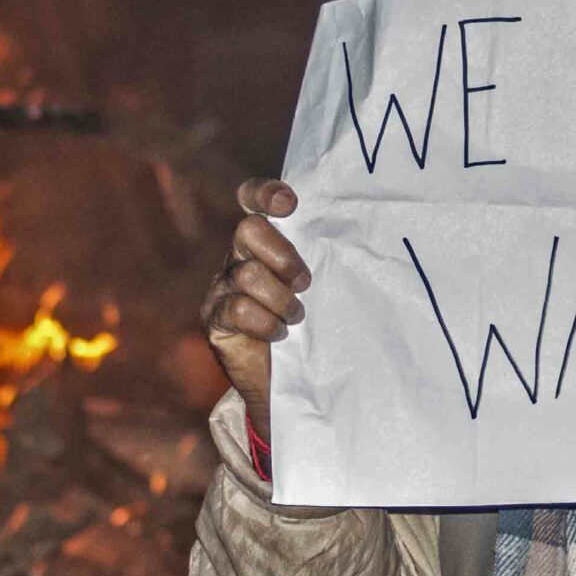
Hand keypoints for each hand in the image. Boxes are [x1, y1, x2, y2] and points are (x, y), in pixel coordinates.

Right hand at [200, 179, 311, 438]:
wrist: (288, 381)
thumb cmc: (311, 326)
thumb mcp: (320, 288)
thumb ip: (324, 259)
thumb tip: (359, 236)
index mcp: (263, 243)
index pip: (252, 201)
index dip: (265, 193)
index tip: (289, 204)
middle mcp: (238, 258)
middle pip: (249, 230)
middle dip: (283, 255)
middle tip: (305, 283)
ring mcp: (222, 288)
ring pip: (248, 274)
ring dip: (281, 299)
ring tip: (297, 317)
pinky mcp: (216, 319)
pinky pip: (239, 309)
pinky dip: (266, 323)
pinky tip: (279, 335)